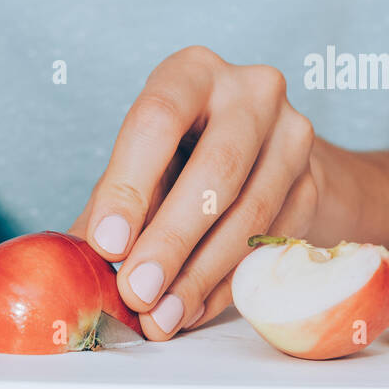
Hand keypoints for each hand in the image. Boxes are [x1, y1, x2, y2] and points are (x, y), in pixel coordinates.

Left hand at [71, 46, 320, 337]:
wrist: (259, 155)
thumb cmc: (177, 156)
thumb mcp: (138, 165)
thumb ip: (108, 206)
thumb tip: (75, 265)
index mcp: (190, 72)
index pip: (158, 118)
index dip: (130, 186)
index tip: (107, 246)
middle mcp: (251, 91)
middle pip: (215, 169)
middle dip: (171, 241)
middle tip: (137, 292)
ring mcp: (293, 136)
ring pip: (251, 213)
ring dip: (200, 274)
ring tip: (160, 315)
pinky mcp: (314, 184)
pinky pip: (271, 244)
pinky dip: (227, 285)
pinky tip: (191, 309)